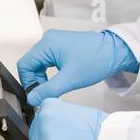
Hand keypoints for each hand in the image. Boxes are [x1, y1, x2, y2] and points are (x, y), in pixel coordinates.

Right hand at [19, 29, 139, 104]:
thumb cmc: (95, 61)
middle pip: (30, 63)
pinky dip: (48, 72)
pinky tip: (57, 81)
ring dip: (42, 77)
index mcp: (47, 44)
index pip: (24, 64)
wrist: (114, 52)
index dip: (27, 82)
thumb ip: (48, 90)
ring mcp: (54, 41)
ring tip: (53, 89)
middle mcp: (48, 39)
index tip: (36, 95)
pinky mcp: (60, 45)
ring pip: (38, 63)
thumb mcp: (70, 79)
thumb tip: (32, 99)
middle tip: (45, 94)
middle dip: (35, 81)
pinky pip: (46, 60)